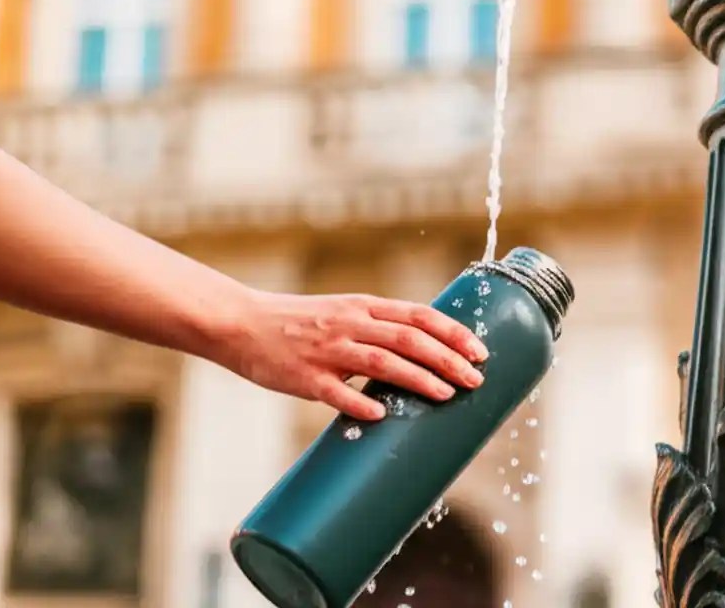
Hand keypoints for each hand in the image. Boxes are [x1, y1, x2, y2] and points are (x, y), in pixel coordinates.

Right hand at [211, 290, 488, 419]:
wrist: (243, 323)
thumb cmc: (299, 323)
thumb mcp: (344, 312)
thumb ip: (380, 327)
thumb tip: (426, 349)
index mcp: (363, 307)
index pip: (418, 315)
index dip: (453, 333)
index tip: (481, 351)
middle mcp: (349, 324)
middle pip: (408, 339)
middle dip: (447, 359)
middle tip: (475, 380)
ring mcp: (326, 350)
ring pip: (380, 362)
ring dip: (417, 378)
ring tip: (446, 395)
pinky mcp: (303, 376)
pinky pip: (335, 392)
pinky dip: (358, 404)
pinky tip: (381, 416)